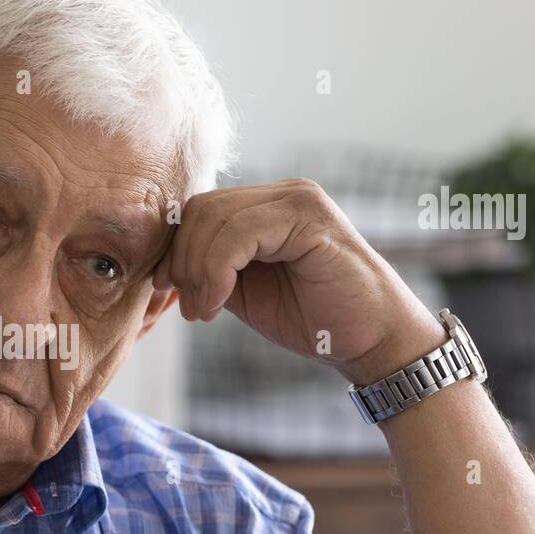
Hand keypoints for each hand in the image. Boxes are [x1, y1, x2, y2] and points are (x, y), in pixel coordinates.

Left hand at [153, 178, 446, 386]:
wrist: (371, 341)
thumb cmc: (312, 318)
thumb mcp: (244, 291)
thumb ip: (209, 269)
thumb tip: (164, 264)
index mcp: (267, 205)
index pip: (199, 208)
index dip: (175, 248)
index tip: (167, 290)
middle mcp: (283, 192)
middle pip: (201, 208)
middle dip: (182, 260)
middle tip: (192, 308)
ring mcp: (298, 200)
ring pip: (214, 218)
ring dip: (197, 271)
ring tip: (206, 311)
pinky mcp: (309, 218)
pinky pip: (238, 233)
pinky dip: (216, 270)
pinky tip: (220, 303)